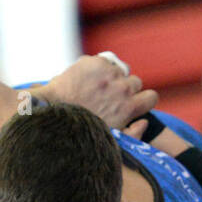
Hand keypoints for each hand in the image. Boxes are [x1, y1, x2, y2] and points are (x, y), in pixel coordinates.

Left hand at [40, 54, 158, 129]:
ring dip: (112, 76)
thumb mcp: (111, 140)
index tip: (131, 103)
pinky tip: (85, 79)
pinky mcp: (95, 62)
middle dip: (124, 88)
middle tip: (107, 97)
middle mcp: (122, 88)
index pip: (151, 97)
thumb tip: (144, 121)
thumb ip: (133, 133)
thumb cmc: (79, 132)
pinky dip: (98, 68)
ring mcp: (109, 73)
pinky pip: (106, 60)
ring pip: (120, 69)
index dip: (141, 100)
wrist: (51, 114)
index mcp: (129, 107)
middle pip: (135, 82)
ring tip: (95, 87)